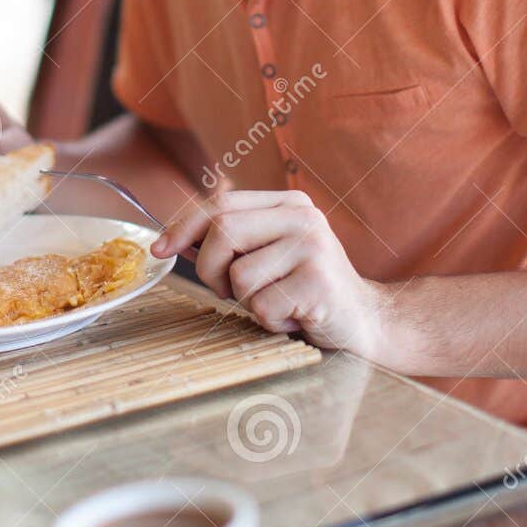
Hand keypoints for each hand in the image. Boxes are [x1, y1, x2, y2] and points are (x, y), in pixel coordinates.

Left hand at [150, 183, 383, 356]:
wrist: (366, 322)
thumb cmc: (306, 291)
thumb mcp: (271, 254)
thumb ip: (235, 240)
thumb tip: (174, 237)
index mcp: (289, 204)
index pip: (221, 204)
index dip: (183, 226)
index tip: (160, 249)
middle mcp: (303, 218)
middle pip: (224, 232)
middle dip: (210, 269)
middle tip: (226, 291)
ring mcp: (314, 248)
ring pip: (239, 275)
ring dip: (246, 302)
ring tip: (277, 303)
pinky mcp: (318, 283)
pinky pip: (262, 305)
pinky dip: (269, 321)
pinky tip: (295, 318)